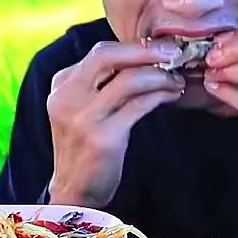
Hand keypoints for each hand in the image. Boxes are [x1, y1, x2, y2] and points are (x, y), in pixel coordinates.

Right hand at [46, 41, 183, 206]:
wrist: (75, 190)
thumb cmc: (86, 146)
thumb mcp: (82, 108)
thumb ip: (100, 83)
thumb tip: (143, 56)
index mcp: (61, 85)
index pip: (100, 51)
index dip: (134, 47)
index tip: (160, 49)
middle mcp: (67, 97)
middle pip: (107, 56)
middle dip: (146, 51)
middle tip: (173, 54)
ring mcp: (83, 118)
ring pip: (128, 80)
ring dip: (160, 77)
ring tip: (176, 81)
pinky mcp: (102, 138)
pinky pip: (139, 106)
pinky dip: (160, 96)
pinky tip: (171, 96)